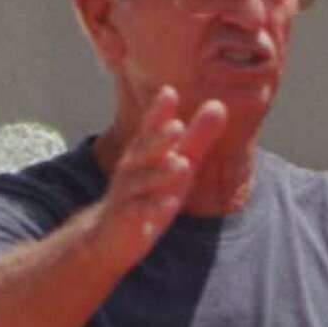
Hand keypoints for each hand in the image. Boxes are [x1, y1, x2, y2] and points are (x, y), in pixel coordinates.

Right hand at [92, 87, 228, 265]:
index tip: (169, 91)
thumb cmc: (148, 193)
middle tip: (177, 126)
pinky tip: (168, 205)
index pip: (150, 129)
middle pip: (145, 152)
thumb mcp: (176, 164)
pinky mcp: (126, 222)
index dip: (158, 112)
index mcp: (144, 154)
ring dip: (160, 174)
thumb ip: (197, 137)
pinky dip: (152, 210)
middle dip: (159, 139)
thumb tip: (219, 105)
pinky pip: (138, 215)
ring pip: (142, 183)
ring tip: (181, 164)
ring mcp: (127, 196)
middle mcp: (132, 171)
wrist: (108, 235)